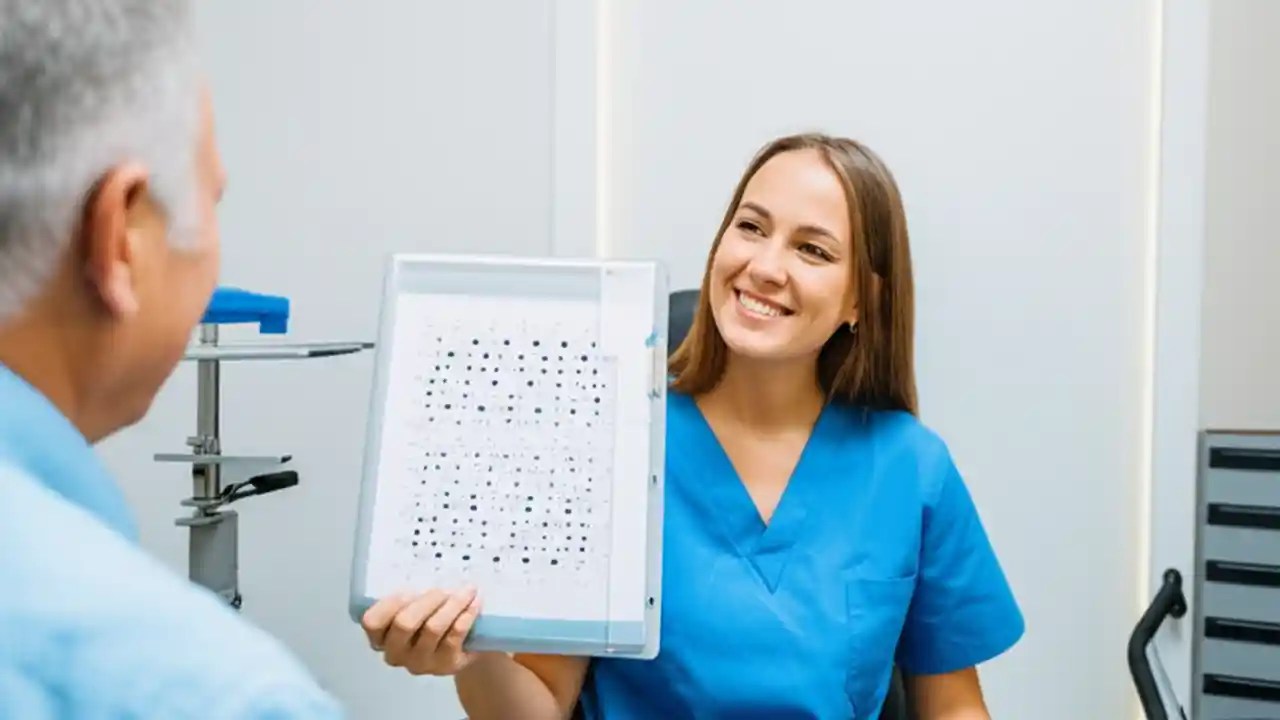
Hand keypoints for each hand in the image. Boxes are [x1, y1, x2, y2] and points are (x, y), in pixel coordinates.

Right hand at [361, 585, 482, 675]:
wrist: (464, 646)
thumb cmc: (431, 617)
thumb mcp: (416, 605)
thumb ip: (411, 594)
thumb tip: (427, 561)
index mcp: (381, 636)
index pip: (372, 622)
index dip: (389, 604)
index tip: (408, 590)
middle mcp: (396, 653)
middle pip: (404, 624)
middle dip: (426, 601)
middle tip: (442, 590)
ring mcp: (420, 662)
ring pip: (433, 629)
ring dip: (451, 604)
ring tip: (467, 590)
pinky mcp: (446, 665)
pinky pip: (455, 636)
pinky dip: (466, 615)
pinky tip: (475, 602)